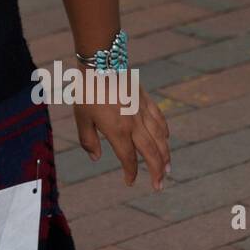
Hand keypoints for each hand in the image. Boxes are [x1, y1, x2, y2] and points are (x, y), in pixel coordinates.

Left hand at [74, 75, 171, 190]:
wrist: (101, 63)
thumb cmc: (87, 91)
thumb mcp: (81, 117)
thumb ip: (88, 140)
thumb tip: (95, 158)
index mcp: (118, 131)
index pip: (129, 159)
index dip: (130, 173)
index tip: (130, 182)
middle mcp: (134, 125)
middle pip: (151, 153)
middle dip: (156, 172)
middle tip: (159, 186)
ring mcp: (143, 112)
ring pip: (160, 139)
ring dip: (165, 156)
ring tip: (168, 169)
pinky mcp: (146, 101)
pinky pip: (160, 120)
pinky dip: (165, 132)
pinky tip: (166, 139)